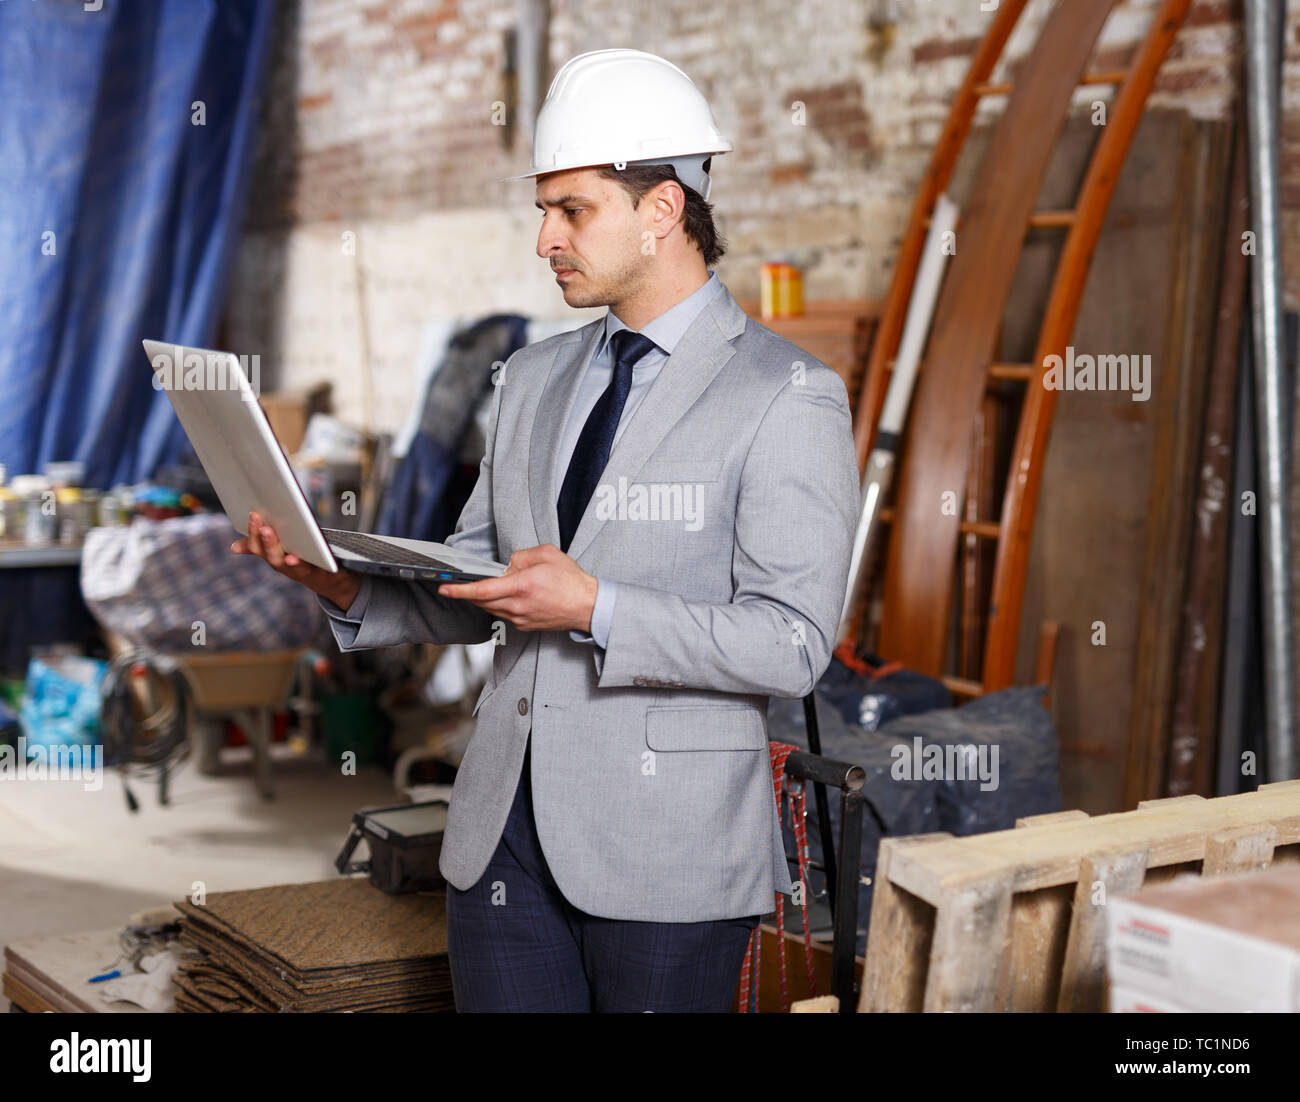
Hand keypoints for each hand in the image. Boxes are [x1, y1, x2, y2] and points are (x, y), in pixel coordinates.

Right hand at [230, 510, 361, 610]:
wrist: (329, 581)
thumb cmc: (301, 560)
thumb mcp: (280, 551)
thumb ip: (260, 546)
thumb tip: (233, 547)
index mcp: (273, 557)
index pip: (257, 547)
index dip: (254, 532)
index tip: (254, 514)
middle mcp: (285, 567)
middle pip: (273, 557)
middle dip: (268, 542)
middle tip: (265, 528)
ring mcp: (304, 572)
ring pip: (294, 567)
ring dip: (290, 559)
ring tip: (288, 552)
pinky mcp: (323, 574)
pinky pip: (319, 570)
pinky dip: (315, 565)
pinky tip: (311, 557)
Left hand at [436, 543, 597, 632]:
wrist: (588, 606)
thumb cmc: (571, 581)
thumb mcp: (547, 554)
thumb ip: (521, 556)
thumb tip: (508, 566)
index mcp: (520, 586)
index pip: (481, 590)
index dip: (459, 590)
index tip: (444, 588)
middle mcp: (517, 605)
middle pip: (481, 601)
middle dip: (469, 593)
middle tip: (459, 584)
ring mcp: (520, 618)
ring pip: (491, 609)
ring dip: (484, 598)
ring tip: (487, 587)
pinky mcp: (524, 626)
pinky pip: (503, 615)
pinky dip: (499, 605)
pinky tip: (507, 596)